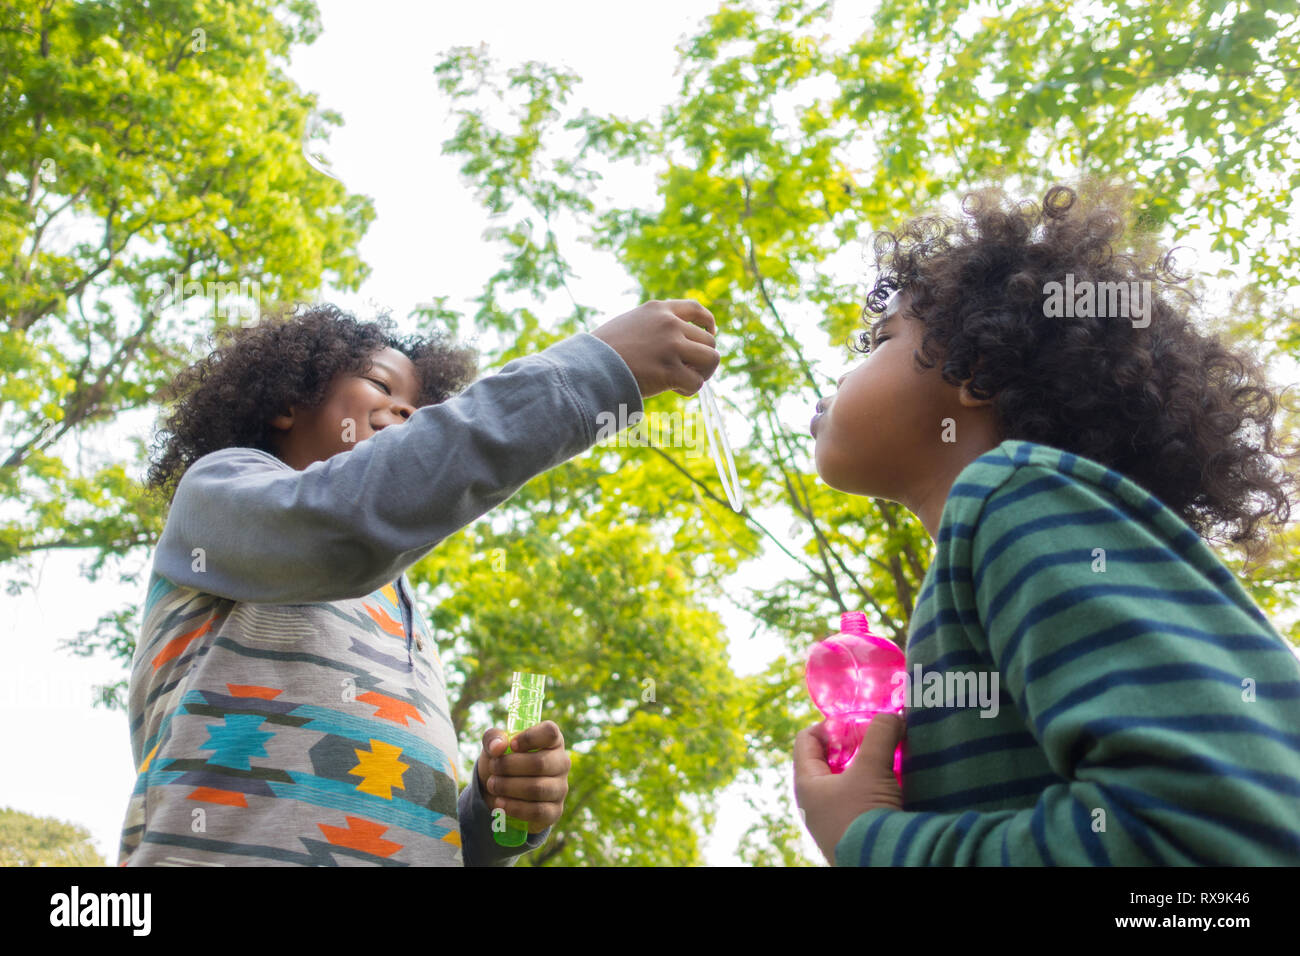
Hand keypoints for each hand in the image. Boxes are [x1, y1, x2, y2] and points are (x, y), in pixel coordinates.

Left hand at [476, 720, 570, 833]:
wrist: (501, 791)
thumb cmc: (503, 761)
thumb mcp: (494, 746)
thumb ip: (493, 739)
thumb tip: (497, 747)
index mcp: (552, 740)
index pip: (550, 732)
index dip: (529, 737)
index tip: (511, 745)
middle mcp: (561, 762)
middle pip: (540, 763)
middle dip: (509, 766)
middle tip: (493, 768)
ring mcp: (560, 788)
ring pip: (537, 789)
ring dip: (509, 787)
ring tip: (493, 785)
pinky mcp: (554, 811)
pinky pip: (537, 811)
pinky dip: (514, 808)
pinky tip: (500, 803)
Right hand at [591, 299, 719, 397]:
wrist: (588, 367)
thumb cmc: (603, 352)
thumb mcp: (629, 325)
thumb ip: (654, 327)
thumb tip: (678, 344)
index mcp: (658, 310)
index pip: (696, 310)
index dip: (708, 324)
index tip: (709, 335)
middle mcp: (669, 324)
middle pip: (709, 341)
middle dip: (702, 359)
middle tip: (686, 371)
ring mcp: (671, 346)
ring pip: (711, 359)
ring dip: (702, 373)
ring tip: (684, 380)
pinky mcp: (670, 370)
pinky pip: (696, 382)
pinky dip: (688, 389)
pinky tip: (672, 389)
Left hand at [793, 714, 904, 864]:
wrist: (880, 865)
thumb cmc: (863, 814)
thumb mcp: (872, 768)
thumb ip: (880, 735)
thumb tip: (891, 715)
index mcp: (807, 784)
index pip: (807, 740)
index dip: (829, 725)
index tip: (857, 722)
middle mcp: (815, 802)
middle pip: (829, 760)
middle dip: (854, 746)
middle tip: (877, 737)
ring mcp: (832, 819)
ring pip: (847, 781)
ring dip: (867, 767)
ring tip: (890, 757)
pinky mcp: (852, 831)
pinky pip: (860, 800)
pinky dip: (875, 787)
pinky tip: (895, 783)